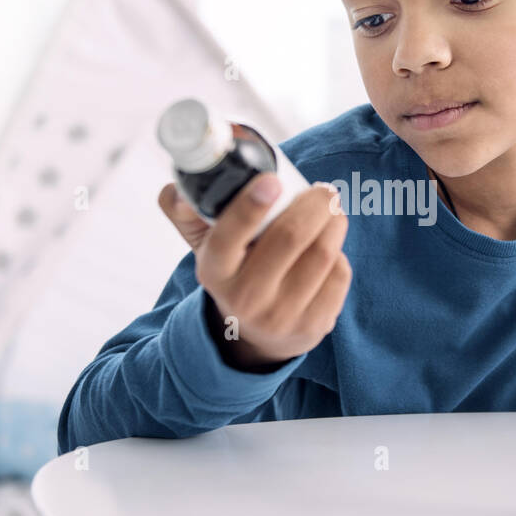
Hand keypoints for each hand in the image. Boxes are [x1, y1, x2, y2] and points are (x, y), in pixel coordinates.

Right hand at [158, 174, 351, 370]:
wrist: (257, 336)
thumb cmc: (235, 273)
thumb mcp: (206, 249)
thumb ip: (189, 214)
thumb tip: (176, 189)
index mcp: (214, 273)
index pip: (227, 237)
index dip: (250, 205)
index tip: (272, 179)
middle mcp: (246, 298)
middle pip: (290, 237)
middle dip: (315, 203)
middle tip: (323, 190)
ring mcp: (282, 316)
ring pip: (323, 253)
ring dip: (334, 222)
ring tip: (332, 211)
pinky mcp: (315, 325)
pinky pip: (340, 274)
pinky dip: (340, 251)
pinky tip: (331, 247)